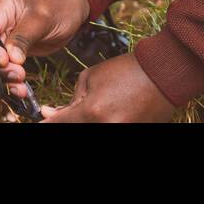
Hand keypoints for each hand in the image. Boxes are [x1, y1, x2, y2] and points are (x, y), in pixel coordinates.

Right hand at [0, 0, 89, 98]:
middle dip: (2, 65)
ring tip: (20, 86)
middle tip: (18, 75)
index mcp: (2, 1)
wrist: (76, 4)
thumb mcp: (43, 17)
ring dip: (7, 75)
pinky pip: (10, 63)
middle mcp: (0, 17)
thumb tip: (10, 57)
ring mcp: (7, 32)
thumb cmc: (61, 1)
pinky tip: (21, 88)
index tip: (5, 61)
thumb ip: (24, 37)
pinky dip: (14, 76)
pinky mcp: (15, 45)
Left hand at [42, 53, 176, 121]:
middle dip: (65, 121)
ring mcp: (119, 132)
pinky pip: (107, 128)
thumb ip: (72, 99)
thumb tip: (53, 114)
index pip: (58, 125)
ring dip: (83, 121)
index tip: (41, 120)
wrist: (162, 74)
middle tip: (59, 113)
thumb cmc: (126, 71)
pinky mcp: (131, 132)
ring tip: (92, 107)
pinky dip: (99, 122)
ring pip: (89, 129)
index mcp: (91, 112)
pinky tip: (99, 114)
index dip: (46, 123)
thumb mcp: (92, 77)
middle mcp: (104, 127)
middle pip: (73, 129)